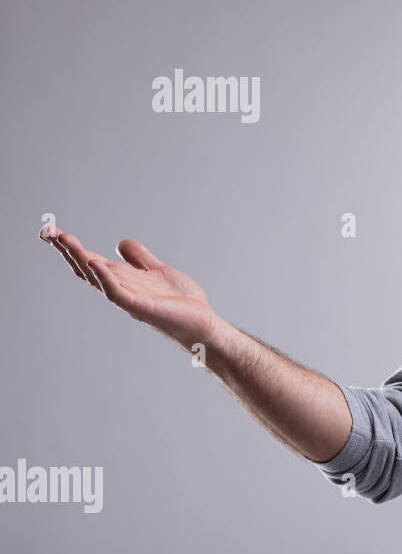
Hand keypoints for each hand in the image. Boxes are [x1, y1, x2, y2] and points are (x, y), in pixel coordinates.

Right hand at [40, 223, 218, 348]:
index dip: (71, 247)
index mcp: (122, 279)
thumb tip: (121, 242)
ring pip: (97, 277)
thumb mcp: (158, 271)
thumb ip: (139, 258)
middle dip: (66, 250)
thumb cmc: (181, 302)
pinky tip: (96, 264)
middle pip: (86, 267)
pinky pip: (118, 294)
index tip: (50, 230)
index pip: (89, 261)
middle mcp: (120, 288)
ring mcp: (129, 299)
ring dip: (79, 258)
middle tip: (46, 231)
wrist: (203, 324)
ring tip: (64, 238)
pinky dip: (106, 280)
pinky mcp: (142, 308)